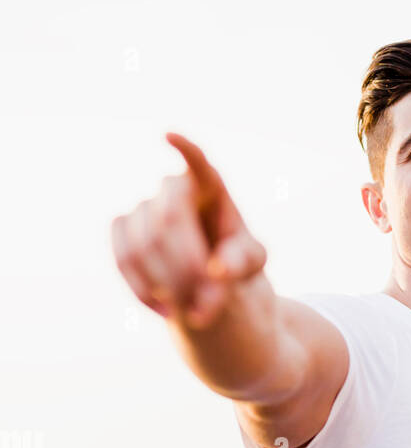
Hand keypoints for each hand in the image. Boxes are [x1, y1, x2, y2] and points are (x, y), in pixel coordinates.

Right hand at [110, 133, 266, 328]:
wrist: (207, 279)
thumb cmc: (236, 261)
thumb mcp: (251, 263)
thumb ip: (242, 263)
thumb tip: (218, 271)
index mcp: (209, 185)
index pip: (197, 161)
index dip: (183, 149)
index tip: (169, 136)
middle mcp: (172, 188)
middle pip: (168, 220)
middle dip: (186, 266)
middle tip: (208, 303)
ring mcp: (143, 206)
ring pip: (143, 245)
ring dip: (169, 284)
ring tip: (194, 311)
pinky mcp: (121, 229)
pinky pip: (123, 258)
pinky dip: (143, 290)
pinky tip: (165, 311)